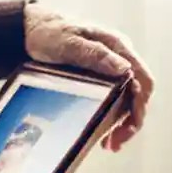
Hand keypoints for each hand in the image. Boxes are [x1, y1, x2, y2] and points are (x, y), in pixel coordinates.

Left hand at [24, 3, 154, 151]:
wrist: (29, 29)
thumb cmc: (48, 32)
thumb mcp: (67, 42)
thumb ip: (94, 54)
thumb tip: (124, 69)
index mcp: (117, 46)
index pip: (142, 78)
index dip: (140, 105)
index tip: (130, 126)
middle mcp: (118, 57)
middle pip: (137, 92)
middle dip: (130, 120)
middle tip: (115, 142)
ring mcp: (109, 66)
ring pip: (126, 97)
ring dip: (121, 121)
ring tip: (110, 143)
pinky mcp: (98, 75)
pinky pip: (112, 97)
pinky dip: (110, 115)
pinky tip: (103, 130)